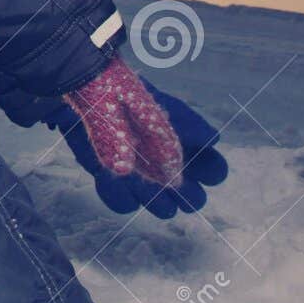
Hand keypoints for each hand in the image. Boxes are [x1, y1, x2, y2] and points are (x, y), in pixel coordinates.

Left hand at [47, 60, 227, 219]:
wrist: (90, 94)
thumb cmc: (130, 95)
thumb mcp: (162, 106)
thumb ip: (188, 122)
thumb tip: (212, 140)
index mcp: (188, 147)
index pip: (213, 171)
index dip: (212, 173)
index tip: (202, 169)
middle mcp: (169, 168)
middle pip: (193, 199)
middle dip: (187, 197)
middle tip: (174, 184)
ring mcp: (144, 179)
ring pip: (162, 208)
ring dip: (155, 200)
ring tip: (142, 183)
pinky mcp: (115, 182)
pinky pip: (124, 204)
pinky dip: (119, 194)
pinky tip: (112, 177)